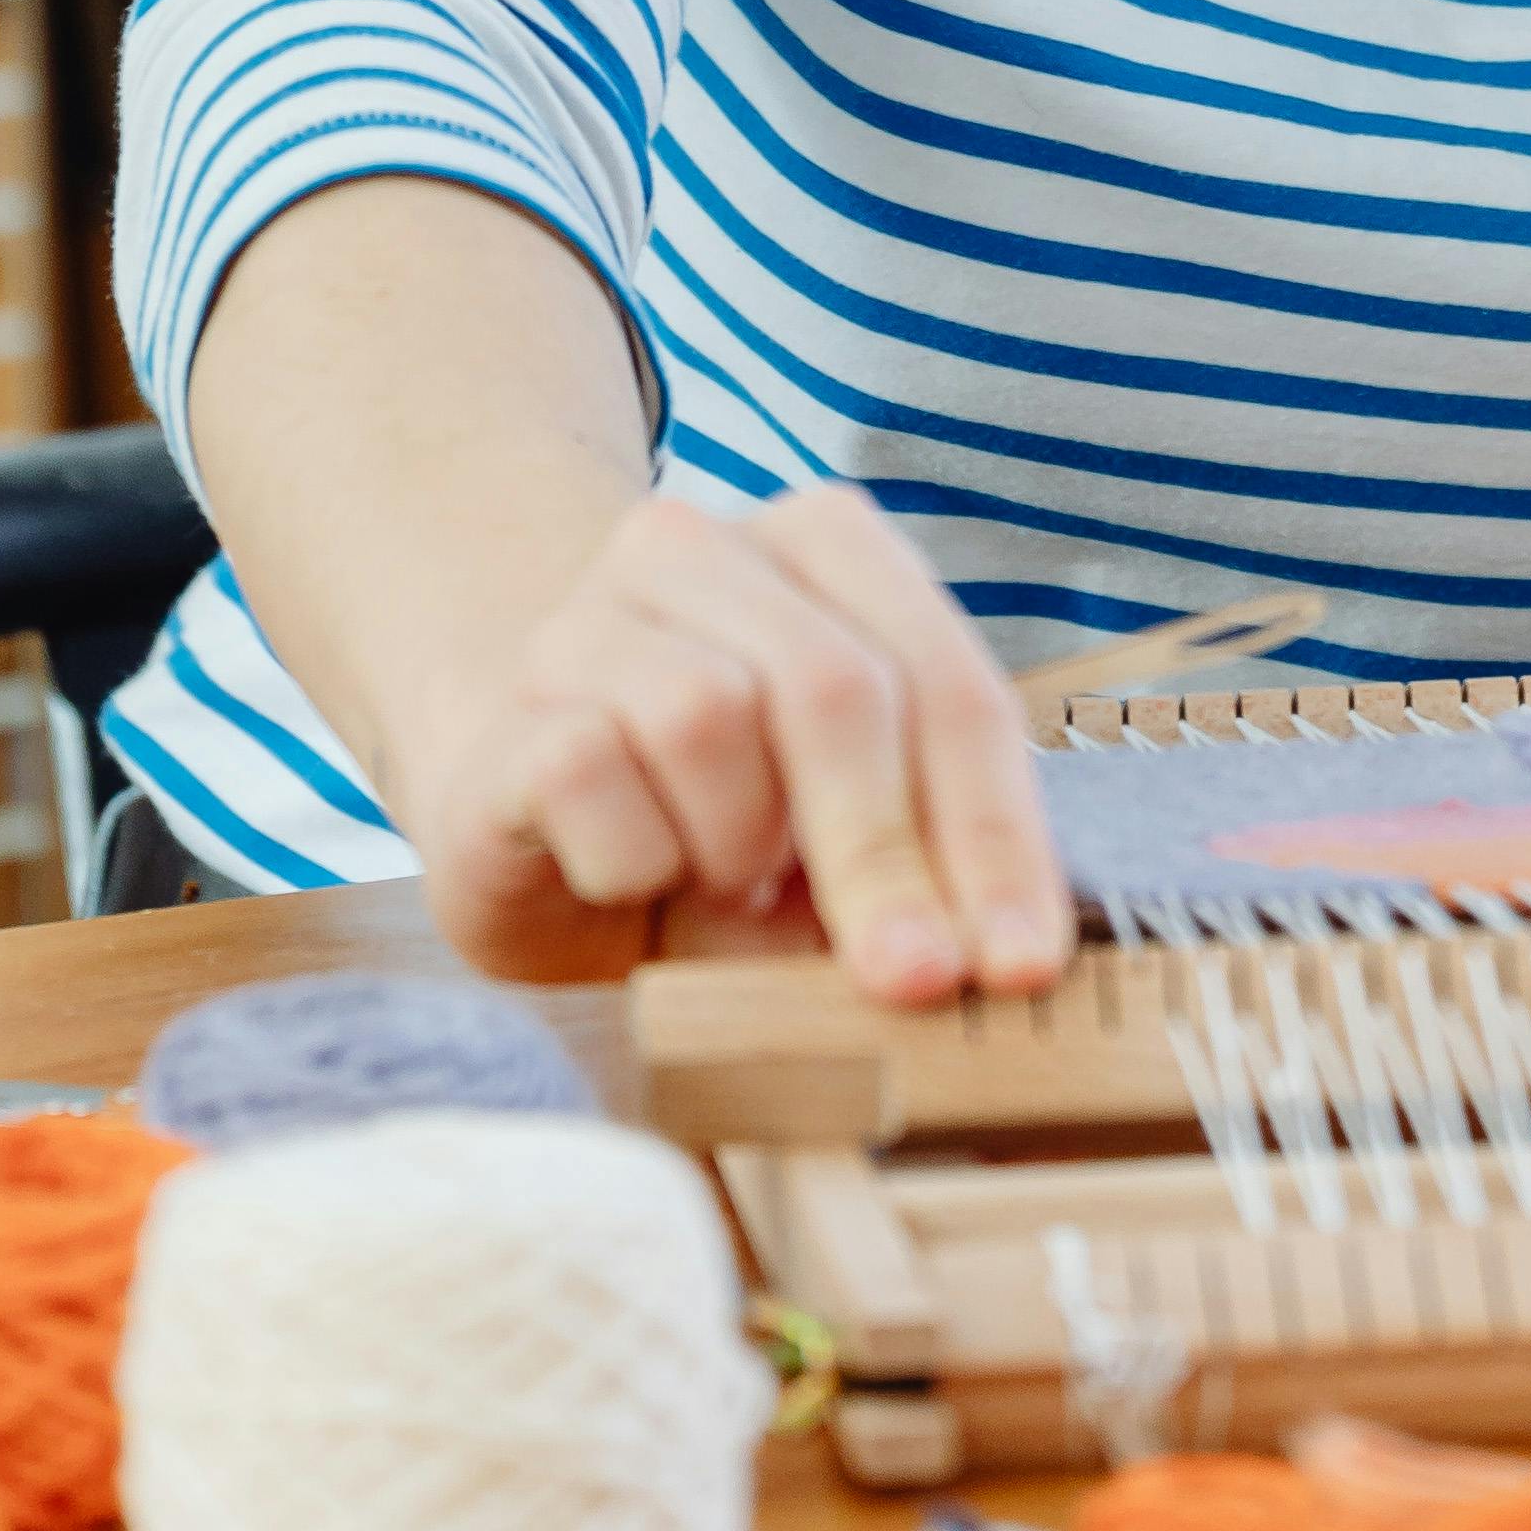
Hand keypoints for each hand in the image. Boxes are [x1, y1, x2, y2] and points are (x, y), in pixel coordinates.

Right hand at [387, 478, 1072, 1004]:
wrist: (519, 811)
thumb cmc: (712, 822)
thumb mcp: (837, 839)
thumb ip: (917, 867)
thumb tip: (992, 960)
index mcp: (826, 551)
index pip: (948, 682)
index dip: (995, 832)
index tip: (1019, 964)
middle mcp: (707, 549)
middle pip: (837, 687)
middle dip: (888, 852)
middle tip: (914, 981)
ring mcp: (592, 614)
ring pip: (710, 712)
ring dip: (736, 839)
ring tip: (722, 875)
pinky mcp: (511, 703)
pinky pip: (588, 769)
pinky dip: (632, 858)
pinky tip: (630, 876)